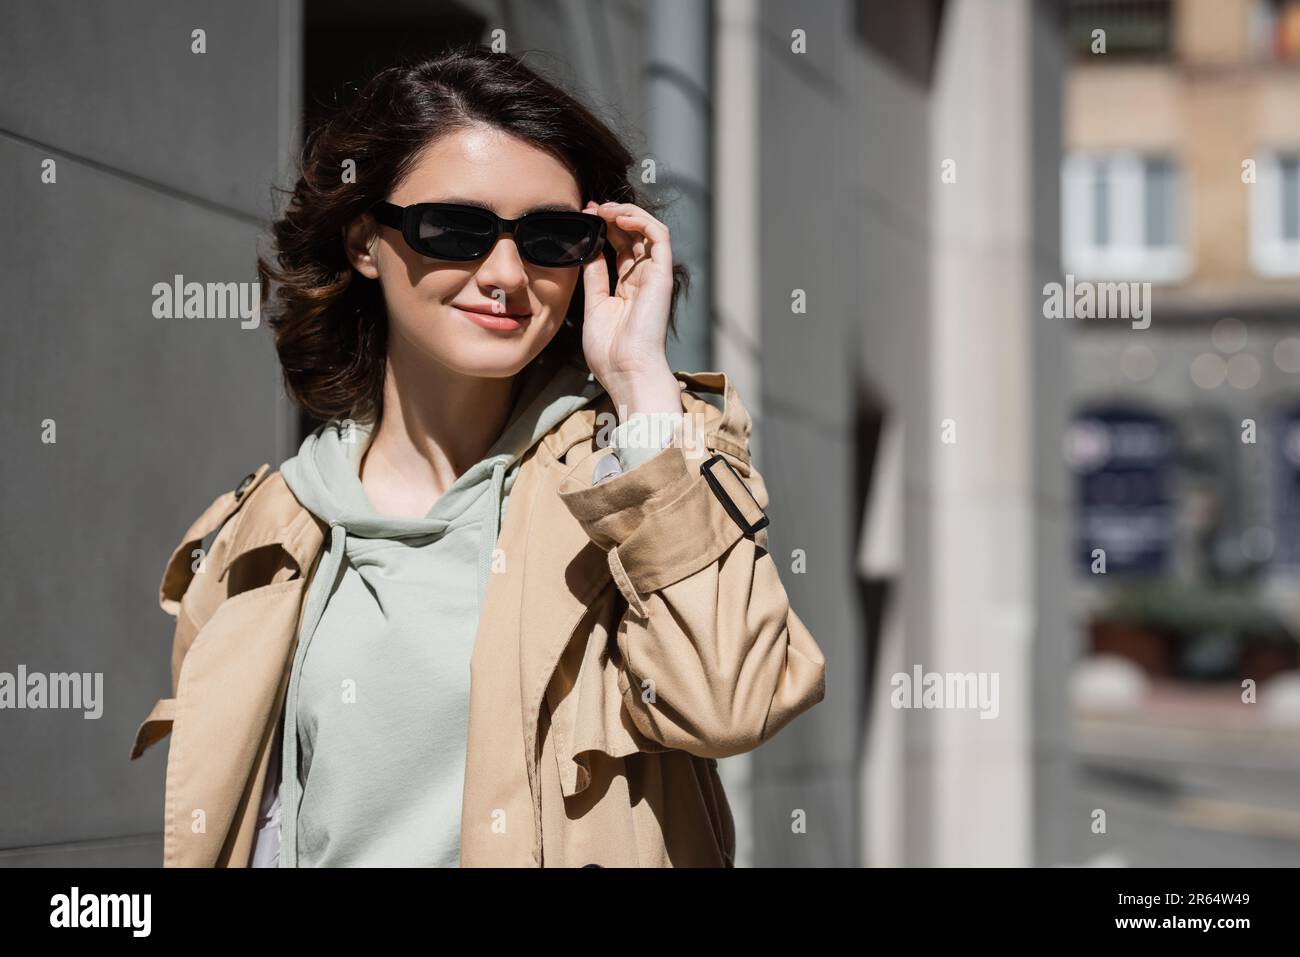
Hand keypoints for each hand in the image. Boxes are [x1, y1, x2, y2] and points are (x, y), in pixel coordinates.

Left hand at [579, 201, 681, 417]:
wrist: (626, 372)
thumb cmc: (610, 352)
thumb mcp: (594, 306)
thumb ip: (594, 277)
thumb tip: (589, 249)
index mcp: (628, 288)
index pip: (621, 247)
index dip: (604, 228)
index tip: (584, 216)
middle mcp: (644, 279)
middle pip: (633, 235)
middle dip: (612, 215)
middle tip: (590, 206)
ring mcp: (655, 276)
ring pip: (648, 229)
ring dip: (626, 212)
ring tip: (604, 208)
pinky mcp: (663, 275)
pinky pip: (660, 236)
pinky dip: (641, 220)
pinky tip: (619, 217)